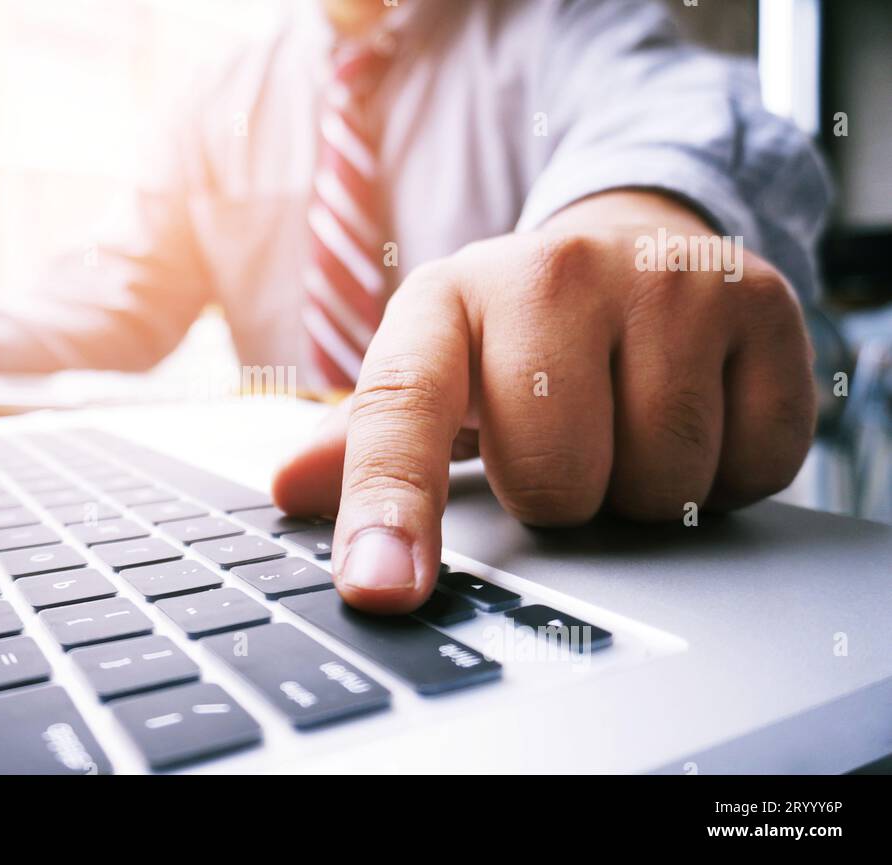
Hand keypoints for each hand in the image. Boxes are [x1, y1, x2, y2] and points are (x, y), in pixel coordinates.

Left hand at [273, 191, 815, 613]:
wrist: (633, 246)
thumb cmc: (518, 335)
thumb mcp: (435, 370)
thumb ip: (364, 442)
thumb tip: (288, 493)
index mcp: (446, 299)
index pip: (403, 408)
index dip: (391, 506)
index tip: (381, 588)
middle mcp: (550, 274)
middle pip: (556, 480)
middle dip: (560, 496)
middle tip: (563, 440)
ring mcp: (663, 282)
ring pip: (660, 483)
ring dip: (643, 490)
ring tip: (626, 421)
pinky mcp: (759, 302)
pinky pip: (753, 466)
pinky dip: (726, 474)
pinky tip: (697, 414)